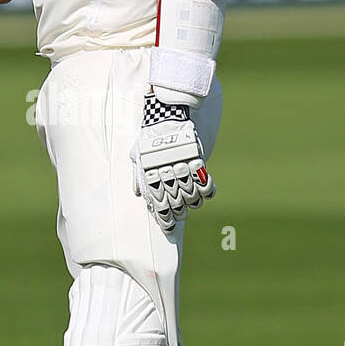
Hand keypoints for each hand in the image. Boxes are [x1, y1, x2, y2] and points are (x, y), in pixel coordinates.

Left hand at [130, 113, 215, 231]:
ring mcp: (182, 169)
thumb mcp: (138, 156)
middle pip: (177, 204)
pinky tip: (205, 194)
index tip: (168, 228)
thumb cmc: (149, 138)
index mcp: (150, 176)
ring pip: (192, 197)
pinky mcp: (196, 161)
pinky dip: (207, 191)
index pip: (159, 205)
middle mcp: (167, 175)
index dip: (164, 220)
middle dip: (179, 213)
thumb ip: (138, 175)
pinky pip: (205, 183)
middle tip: (181, 215)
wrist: (165, 117)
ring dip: (193, 203)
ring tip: (192, 204)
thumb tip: (138, 194)